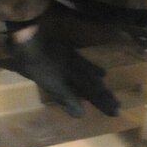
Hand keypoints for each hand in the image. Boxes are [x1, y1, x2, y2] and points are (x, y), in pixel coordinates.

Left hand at [5, 14, 119, 117]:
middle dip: (104, 94)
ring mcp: (71, 58)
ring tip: (105, 81)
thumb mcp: (47, 82)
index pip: (92, 92)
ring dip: (97, 80)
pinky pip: (83, 61)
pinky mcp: (65, 50)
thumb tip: (81, 113)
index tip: (115, 112)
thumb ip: (64, 96)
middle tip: (117, 104)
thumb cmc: (34, 61)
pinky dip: (89, 66)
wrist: (28, 34)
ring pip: (89, 71)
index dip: (102, 102)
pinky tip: (89, 66)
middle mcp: (76, 67)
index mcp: (73, 75)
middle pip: (93, 83)